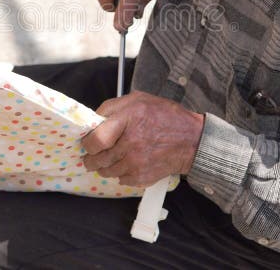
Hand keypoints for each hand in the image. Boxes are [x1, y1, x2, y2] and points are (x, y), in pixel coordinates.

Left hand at [82, 91, 203, 186]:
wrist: (192, 140)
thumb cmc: (165, 116)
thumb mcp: (138, 99)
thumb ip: (112, 107)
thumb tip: (93, 121)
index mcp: (127, 119)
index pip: (96, 140)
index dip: (87, 144)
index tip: (87, 143)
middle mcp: (131, 143)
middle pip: (98, 159)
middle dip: (91, 158)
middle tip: (93, 156)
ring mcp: (137, 162)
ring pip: (107, 172)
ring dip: (105, 167)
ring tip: (111, 159)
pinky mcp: (143, 177)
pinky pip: (121, 180)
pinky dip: (122, 174)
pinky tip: (129, 164)